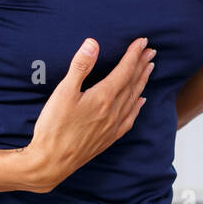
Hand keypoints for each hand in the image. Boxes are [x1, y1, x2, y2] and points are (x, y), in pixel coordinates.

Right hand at [22, 37, 153, 191]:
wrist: (52, 162)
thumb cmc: (54, 127)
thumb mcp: (63, 92)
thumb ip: (80, 66)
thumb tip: (93, 43)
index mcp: (103, 97)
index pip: (125, 70)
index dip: (134, 54)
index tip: (142, 41)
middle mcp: (114, 111)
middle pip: (133, 83)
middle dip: (142, 64)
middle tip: (151, 51)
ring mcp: (113, 125)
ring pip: (134, 98)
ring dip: (143, 82)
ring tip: (149, 69)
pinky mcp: (109, 137)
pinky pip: (130, 118)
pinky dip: (138, 105)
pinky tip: (141, 101)